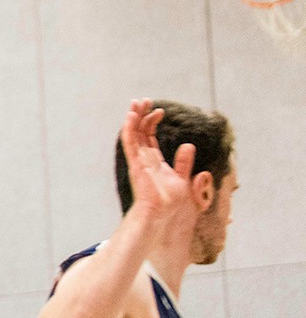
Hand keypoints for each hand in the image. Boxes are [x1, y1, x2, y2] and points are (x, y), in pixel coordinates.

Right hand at [118, 99, 208, 223]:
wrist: (167, 217)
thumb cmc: (176, 206)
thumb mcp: (187, 181)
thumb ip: (185, 164)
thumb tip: (189, 146)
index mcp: (156, 163)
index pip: (150, 138)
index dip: (152, 122)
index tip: (159, 110)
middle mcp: (145, 161)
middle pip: (140, 132)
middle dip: (141, 115)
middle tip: (143, 100)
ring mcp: (139, 162)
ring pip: (134, 134)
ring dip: (134, 117)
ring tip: (137, 102)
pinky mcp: (136, 165)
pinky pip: (130, 143)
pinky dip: (129, 129)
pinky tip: (131, 115)